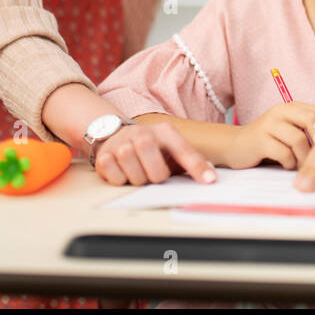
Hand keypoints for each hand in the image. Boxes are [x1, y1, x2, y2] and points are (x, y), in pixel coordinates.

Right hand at [91, 120, 216, 186]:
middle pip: (156, 169)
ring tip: (138, 172)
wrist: (115, 134)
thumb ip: (190, 161)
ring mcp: (122, 144)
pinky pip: (115, 177)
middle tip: (154, 175)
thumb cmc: (150, 148)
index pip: (185, 151)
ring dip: (138, 179)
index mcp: (165, 132)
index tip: (209, 181)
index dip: (198, 167)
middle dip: (157, 177)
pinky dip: (120, 180)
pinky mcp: (104, 156)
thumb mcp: (171, 148)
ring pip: (134, 173)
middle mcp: (143, 134)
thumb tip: (210, 179)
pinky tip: (123, 171)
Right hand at [229, 102, 314, 169]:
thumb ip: (309, 133)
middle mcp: (281, 111)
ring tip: (299, 165)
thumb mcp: (290, 131)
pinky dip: (288, 163)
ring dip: (303, 158)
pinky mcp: (260, 139)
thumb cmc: (269, 142)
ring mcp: (269, 124)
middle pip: (313, 121)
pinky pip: (284, 153)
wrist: (235, 145)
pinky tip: (285, 165)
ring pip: (299, 140)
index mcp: (292, 107)